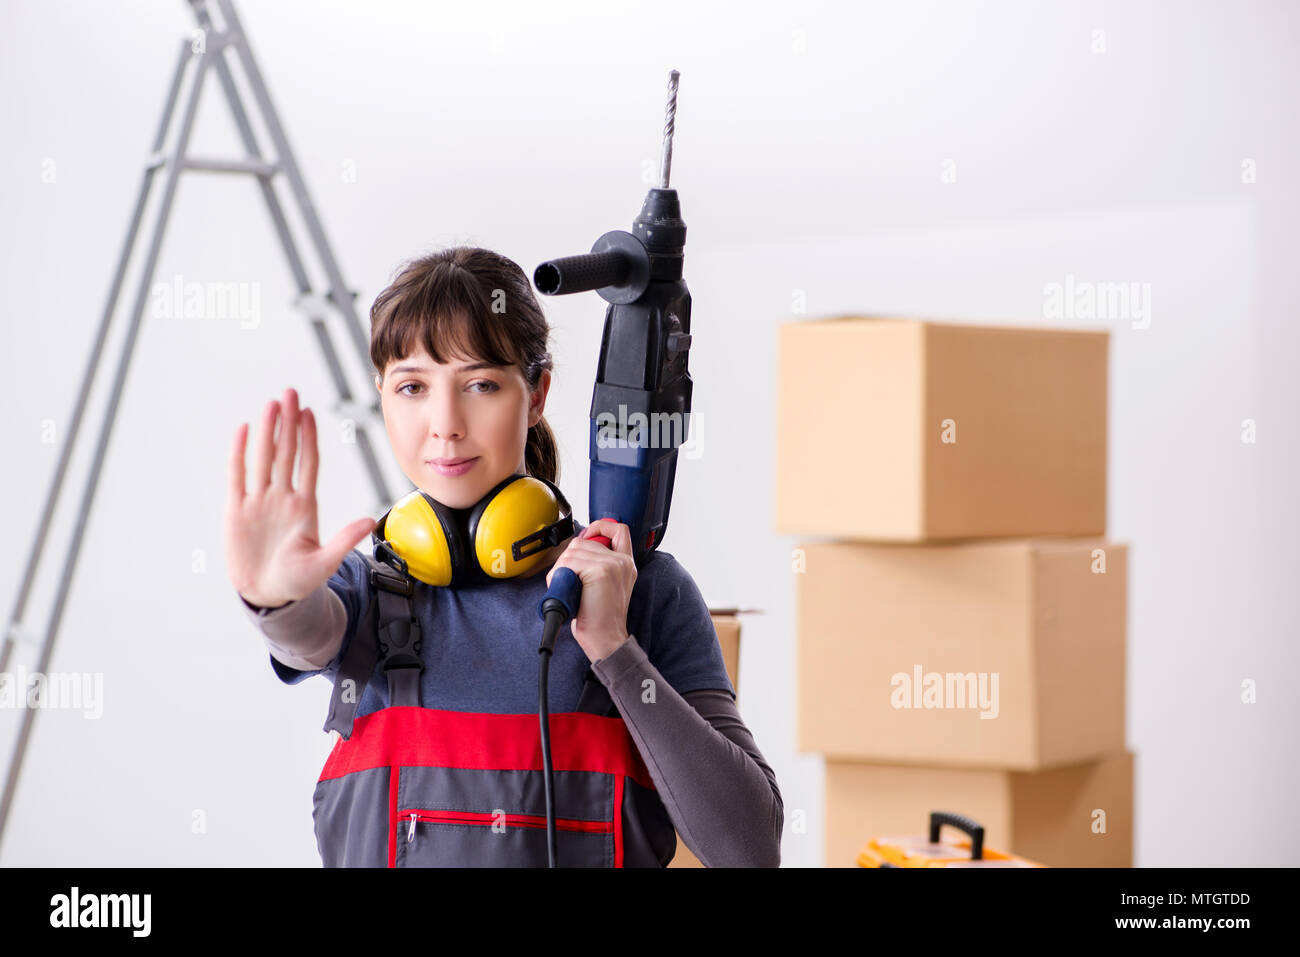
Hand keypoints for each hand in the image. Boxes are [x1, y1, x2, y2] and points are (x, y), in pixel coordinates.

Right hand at [225, 387, 375, 606]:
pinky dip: (239, 453)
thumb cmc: (297, 581)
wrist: (267, 595)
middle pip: (286, 452)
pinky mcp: (236, 510)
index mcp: (305, 506)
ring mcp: (259, 501)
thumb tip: (371, 520)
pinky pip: (237, 475)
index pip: (308, 463)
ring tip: (271, 404)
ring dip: (267, 431)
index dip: (309, 437)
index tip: (309, 412)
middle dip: (288, 423)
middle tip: (290, 392)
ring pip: (263, 458)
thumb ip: (345, 540)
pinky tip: (243, 430)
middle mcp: (282, 497)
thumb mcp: (324, 562)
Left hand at [545, 519, 635, 662]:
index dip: (599, 527)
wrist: (606, 640)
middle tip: (569, 580)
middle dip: (568, 559)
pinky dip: (560, 576)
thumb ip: (599, 565)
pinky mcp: (601, 571)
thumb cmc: (599, 619)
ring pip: (573, 551)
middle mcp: (622, 561)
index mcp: (626, 563)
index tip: (586, 538)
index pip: (617, 529)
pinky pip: (569, 563)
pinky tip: (568, 591)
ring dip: (561, 569)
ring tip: (569, 588)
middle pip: (583, 541)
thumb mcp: (606, 587)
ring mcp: (613, 564)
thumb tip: (576, 550)